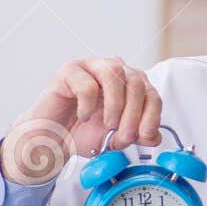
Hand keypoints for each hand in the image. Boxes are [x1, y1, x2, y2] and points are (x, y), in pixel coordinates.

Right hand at [0, 56, 162, 185]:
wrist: (52, 139)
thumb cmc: (82, 133)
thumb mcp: (115, 140)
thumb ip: (135, 136)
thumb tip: (154, 137)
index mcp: (129, 85)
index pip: (151, 93)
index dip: (152, 116)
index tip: (145, 137)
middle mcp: (114, 70)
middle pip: (136, 81)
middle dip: (134, 113)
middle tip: (125, 136)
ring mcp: (92, 66)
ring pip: (115, 73)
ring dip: (116, 104)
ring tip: (109, 125)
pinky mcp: (70, 70)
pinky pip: (86, 82)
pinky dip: (88, 104)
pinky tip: (83, 116)